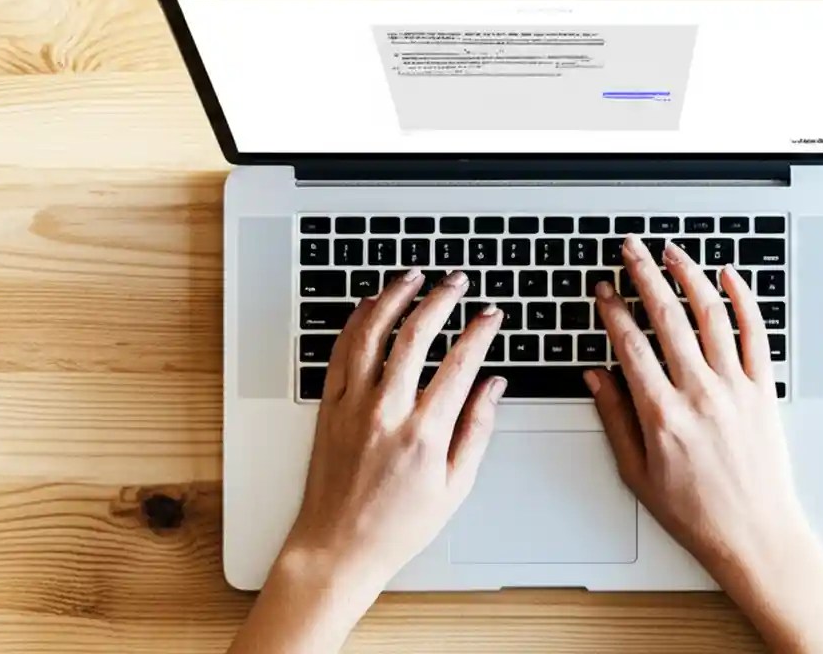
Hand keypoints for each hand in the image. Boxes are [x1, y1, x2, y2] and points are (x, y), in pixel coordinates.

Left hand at [288, 268, 505, 585]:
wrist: (337, 547)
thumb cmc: (396, 526)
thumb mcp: (455, 486)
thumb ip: (477, 430)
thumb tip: (493, 387)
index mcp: (423, 434)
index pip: (458, 364)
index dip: (479, 332)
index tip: (490, 315)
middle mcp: (385, 413)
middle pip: (415, 337)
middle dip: (440, 300)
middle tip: (456, 281)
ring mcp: (352, 406)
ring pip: (372, 334)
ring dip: (394, 298)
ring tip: (413, 276)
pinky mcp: (328, 407)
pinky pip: (341, 352)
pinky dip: (357, 322)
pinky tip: (370, 305)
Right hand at [587, 235, 807, 586]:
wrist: (753, 533)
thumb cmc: (694, 511)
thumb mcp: (635, 472)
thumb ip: (613, 418)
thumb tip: (594, 375)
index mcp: (661, 414)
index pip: (629, 344)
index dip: (612, 309)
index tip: (602, 290)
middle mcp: (699, 393)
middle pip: (667, 317)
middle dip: (644, 275)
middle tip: (630, 251)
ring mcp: (735, 388)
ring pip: (710, 315)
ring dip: (689, 276)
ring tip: (672, 252)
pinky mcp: (763, 390)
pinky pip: (755, 334)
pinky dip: (743, 300)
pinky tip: (729, 277)